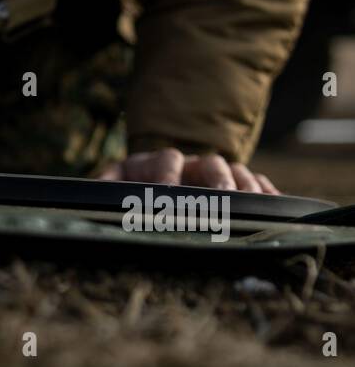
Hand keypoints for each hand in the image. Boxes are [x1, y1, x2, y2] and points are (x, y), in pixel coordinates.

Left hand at [98, 148, 279, 193]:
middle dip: (218, 180)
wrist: (136, 195)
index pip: (165, 159)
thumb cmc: (119, 198)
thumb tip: (90, 198)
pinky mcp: (230, 188)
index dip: (167, 175)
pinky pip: (253, 184)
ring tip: (255, 206)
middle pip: (208, 163)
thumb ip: (100, 191)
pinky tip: (275, 206)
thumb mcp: (106, 192)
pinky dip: (265, 193)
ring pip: (235, 172)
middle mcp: (186, 165)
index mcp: (152, 164)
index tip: (169, 193)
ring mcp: (210, 175)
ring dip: (246, 187)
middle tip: (225, 200)